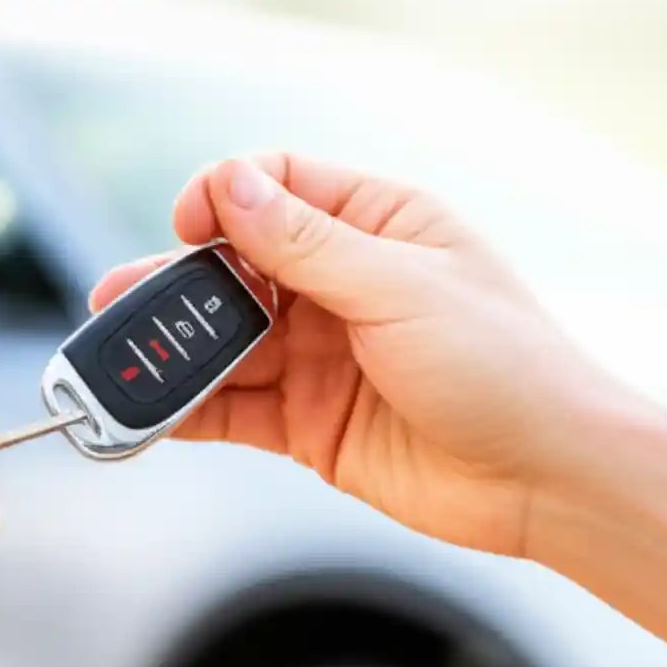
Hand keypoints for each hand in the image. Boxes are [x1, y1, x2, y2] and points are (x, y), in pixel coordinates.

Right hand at [91, 155, 637, 556]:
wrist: (550, 479)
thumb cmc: (508, 367)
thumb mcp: (403, 287)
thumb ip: (308, 244)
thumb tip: (230, 187)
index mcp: (379, 225)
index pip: (277, 187)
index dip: (223, 197)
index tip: (187, 225)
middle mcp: (344, 284)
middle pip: (237, 268)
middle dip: (177, 284)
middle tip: (119, 301)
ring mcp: (323, 354)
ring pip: (227, 342)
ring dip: (174, 351)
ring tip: (117, 363)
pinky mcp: (311, 421)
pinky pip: (236, 408)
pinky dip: (190, 410)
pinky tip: (151, 412)